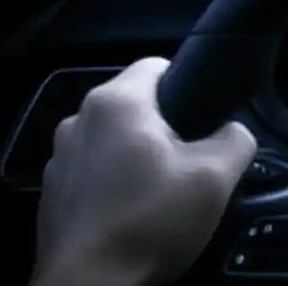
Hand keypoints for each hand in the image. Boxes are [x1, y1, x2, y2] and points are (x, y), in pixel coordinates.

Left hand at [32, 58, 256, 285]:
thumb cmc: (151, 222)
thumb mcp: (216, 178)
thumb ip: (236, 140)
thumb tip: (234, 132)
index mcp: (116, 102)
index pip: (158, 65)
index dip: (189, 86)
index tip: (206, 120)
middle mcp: (78, 120)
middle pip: (135, 106)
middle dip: (165, 128)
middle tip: (192, 164)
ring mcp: (59, 158)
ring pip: (113, 141)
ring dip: (136, 158)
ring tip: (161, 195)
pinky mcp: (51, 193)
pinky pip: (93, 173)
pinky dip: (113, 185)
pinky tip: (132, 215)